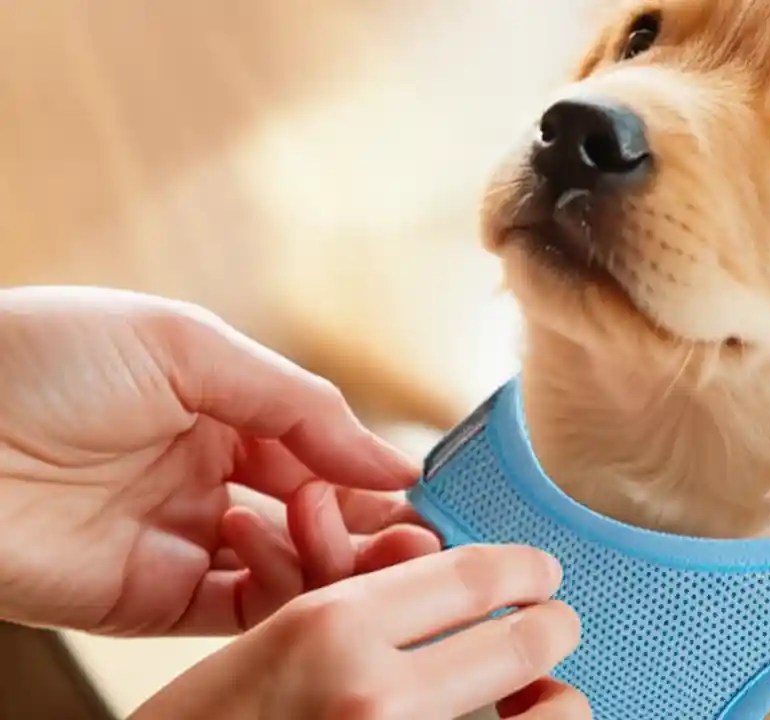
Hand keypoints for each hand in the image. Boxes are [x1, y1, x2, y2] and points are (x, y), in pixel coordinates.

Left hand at [0, 286, 437, 634]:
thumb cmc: (42, 357)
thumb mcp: (187, 345)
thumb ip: (299, 403)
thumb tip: (397, 461)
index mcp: (221, 412)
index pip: (325, 450)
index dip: (373, 467)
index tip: (426, 485)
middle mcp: (211, 480)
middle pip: (320, 516)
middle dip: (373, 524)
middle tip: (416, 531)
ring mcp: (185, 542)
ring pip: (296, 570)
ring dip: (336, 556)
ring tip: (338, 526)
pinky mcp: (153, 602)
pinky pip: (244, 609)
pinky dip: (281, 587)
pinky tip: (273, 538)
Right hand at [132, 545, 587, 719]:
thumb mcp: (267, 646)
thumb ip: (357, 608)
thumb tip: (450, 572)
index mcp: (329, 628)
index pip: (472, 575)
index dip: (524, 568)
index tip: (542, 574)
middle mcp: (374, 694)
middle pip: (525, 642)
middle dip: (554, 627)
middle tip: (557, 627)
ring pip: (552, 716)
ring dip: (556, 698)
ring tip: (539, 695)